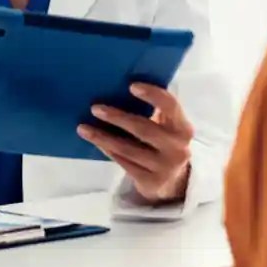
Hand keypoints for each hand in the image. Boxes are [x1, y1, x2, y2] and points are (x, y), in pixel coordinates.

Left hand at [77, 83, 192, 203]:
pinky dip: (107, 150)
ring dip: (103, 137)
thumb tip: (120, 84)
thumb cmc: (163, 141)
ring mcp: (164, 167)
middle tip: (95, 108)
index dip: (153, 95)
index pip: (171, 106)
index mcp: (183, 128)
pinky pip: (123, 163)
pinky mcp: (150, 182)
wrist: (172, 180)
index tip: (131, 86)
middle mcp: (178, 148)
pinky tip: (95, 141)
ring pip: (128, 149)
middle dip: (117, 117)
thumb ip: (156, 109)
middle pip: (144, 129)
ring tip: (83, 128)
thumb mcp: (167, 126)